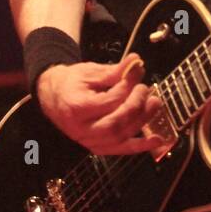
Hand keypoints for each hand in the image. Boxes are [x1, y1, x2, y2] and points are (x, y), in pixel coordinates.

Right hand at [37, 55, 167, 155]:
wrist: (53, 97)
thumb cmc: (71, 83)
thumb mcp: (90, 72)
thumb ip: (114, 71)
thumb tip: (136, 62)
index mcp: (76, 107)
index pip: (108, 101)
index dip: (127, 87)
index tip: (136, 72)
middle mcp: (81, 129)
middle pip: (115, 124)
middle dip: (136, 106)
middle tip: (146, 89)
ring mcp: (89, 141)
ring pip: (120, 137)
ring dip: (142, 121)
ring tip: (154, 103)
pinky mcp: (97, 148)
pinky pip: (121, 150)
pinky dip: (141, 146)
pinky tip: (157, 139)